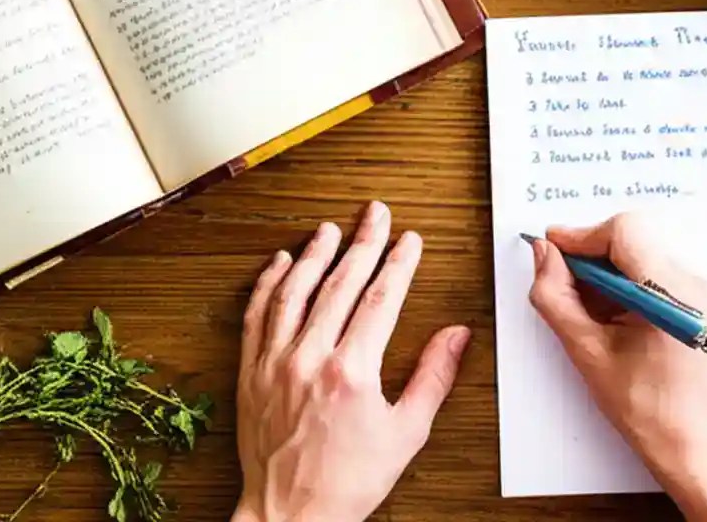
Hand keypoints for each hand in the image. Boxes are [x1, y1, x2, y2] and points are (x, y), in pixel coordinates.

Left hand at [233, 202, 470, 521]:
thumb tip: (456, 336)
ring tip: (330, 228)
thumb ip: (433, 378)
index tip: (410, 240)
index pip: (380, 299)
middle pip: (340, 285)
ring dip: (314, 255)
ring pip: (295, 292)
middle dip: (362, 243)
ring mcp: (275, 364)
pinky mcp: (250, 374)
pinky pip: (257, 317)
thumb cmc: (348, 482)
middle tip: (375, 214)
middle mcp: (310, 359)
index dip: (398, 263)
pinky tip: (280, 264)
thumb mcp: (407, 434)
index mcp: (352, 373)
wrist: (291, 516)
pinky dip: (268, 285)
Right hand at [528, 213, 706, 521]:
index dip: (582, 235)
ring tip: (595, 310)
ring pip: (644, 249)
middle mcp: (697, 284)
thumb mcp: (587, 352)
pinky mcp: (702, 297)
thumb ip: (556, 296)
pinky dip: (628, 280)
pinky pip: (657, 267)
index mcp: (673, 296)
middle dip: (593, 253)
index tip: (553, 248)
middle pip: (634, 236)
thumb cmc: (647, 409)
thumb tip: (544, 254)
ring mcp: (704, 289)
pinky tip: (616, 314)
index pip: (624, 231)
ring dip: (609, 268)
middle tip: (567, 284)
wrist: (692, 442)